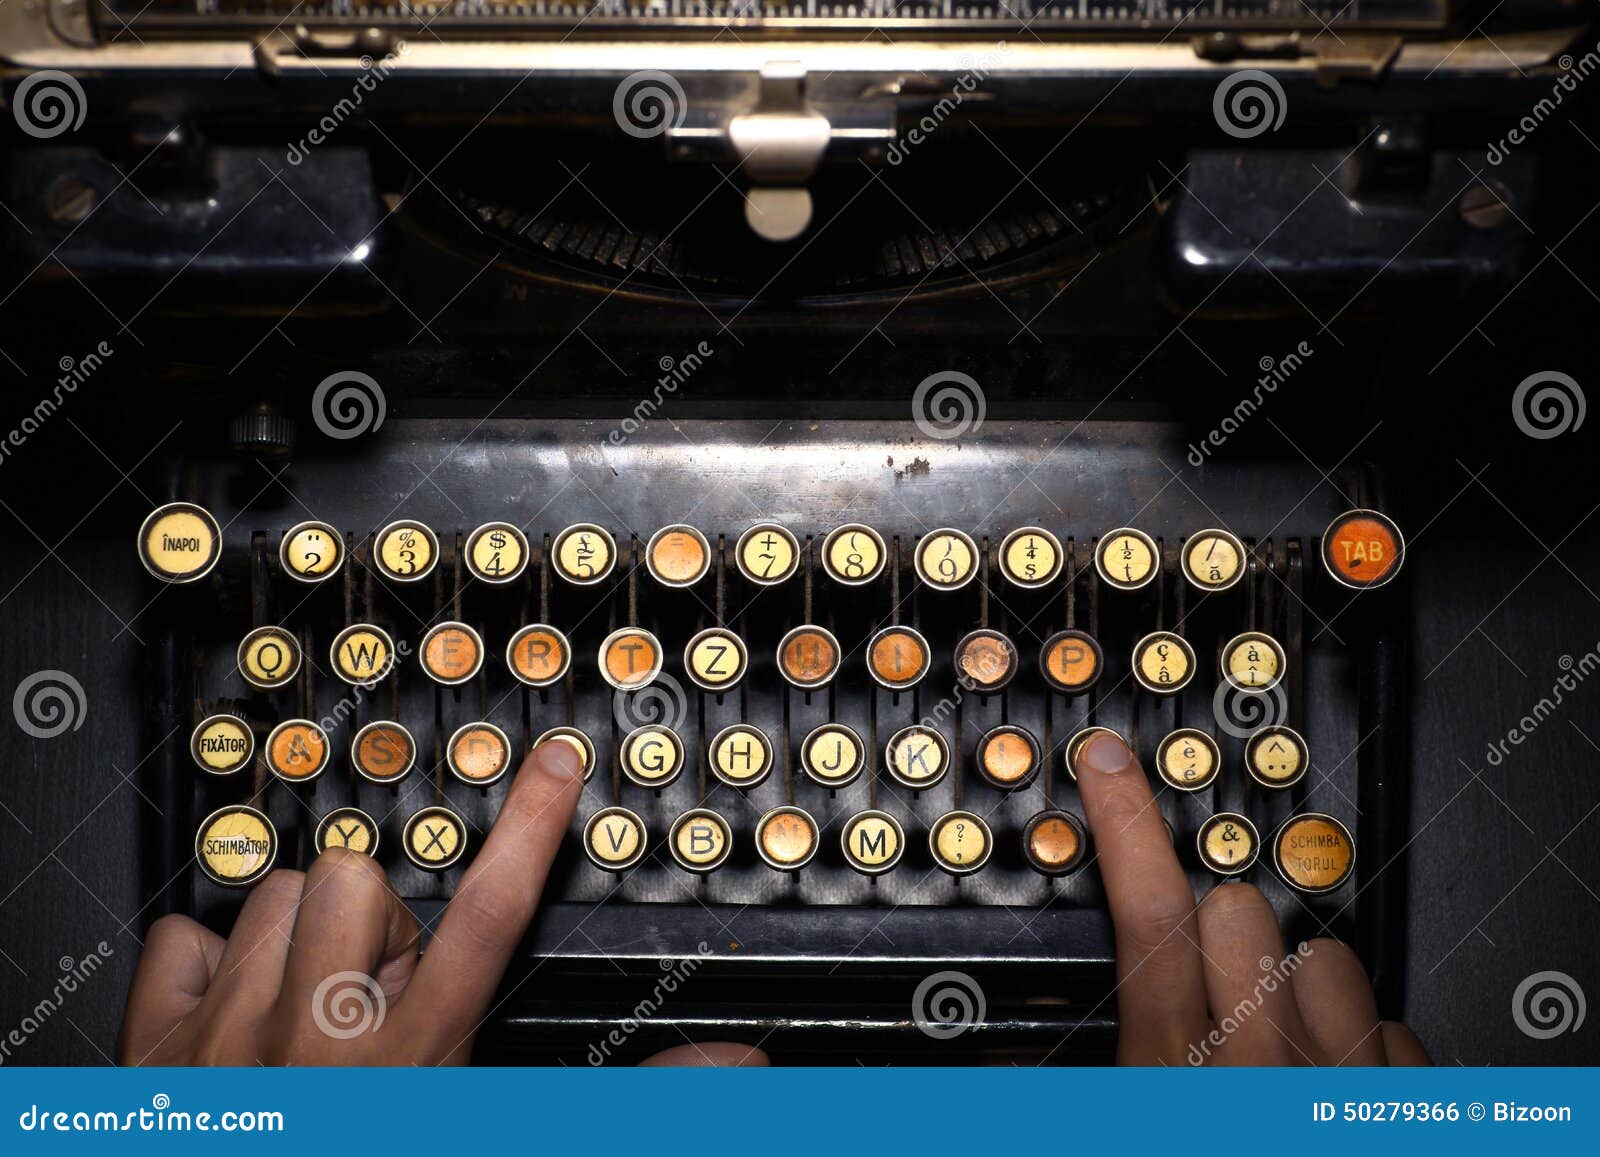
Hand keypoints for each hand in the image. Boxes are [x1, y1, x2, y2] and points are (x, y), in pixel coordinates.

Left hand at [118, 742, 767, 1066]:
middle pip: (359, 878)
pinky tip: (236, 1014)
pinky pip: (182, 941)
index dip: (533, 826)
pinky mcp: (151, 1055)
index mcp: (416, 1061)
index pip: (492, 913)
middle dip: (379, 917)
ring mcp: (229, 1041)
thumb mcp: (506, 1129)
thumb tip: (736, 1065)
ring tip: (318, 1004)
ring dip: (303, 936)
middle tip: (386, 985)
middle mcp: (318, 1038)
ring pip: (277, 896)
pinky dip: (208, 966)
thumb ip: (624, 1103)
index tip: (555, 761)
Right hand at [1075, 732, 1429, 1065]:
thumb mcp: (1125, 1121)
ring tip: (1285, 1052)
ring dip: (1302, 993)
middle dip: (1225, 935)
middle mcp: (1263, 1066)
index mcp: (1173, 1074)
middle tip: (1216, 997)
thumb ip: (1108, 1064)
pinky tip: (1338, 1086)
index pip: (1149, 915)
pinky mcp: (1407, 1098)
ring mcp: (1343, 1079)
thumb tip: (1061, 1025)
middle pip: (1238, 914)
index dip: (1127, 823)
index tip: (1110, 763)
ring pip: (1327, 961)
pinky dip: (1366, 1048)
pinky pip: (1394, 1027)